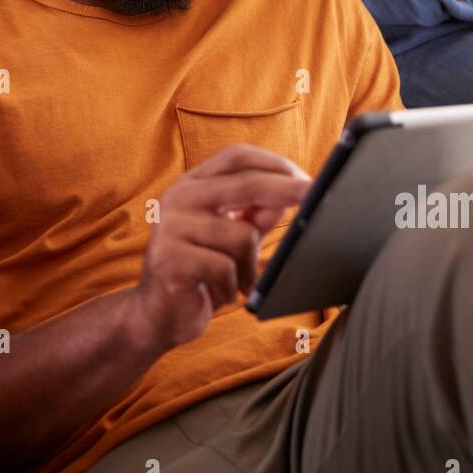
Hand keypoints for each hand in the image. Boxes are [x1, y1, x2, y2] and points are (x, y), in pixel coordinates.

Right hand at [132, 144, 311, 352]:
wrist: (156, 316)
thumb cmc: (198, 272)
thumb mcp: (228, 236)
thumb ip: (254, 214)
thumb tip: (288, 196)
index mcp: (191, 185)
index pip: (236, 157)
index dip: (274, 163)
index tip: (306, 178)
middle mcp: (177, 198)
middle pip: (246, 184)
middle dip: (288, 191)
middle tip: (316, 200)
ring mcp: (171, 228)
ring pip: (242, 235)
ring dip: (249, 266)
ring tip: (237, 280)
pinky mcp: (170, 260)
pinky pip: (226, 267)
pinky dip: (232, 286)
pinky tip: (219, 293)